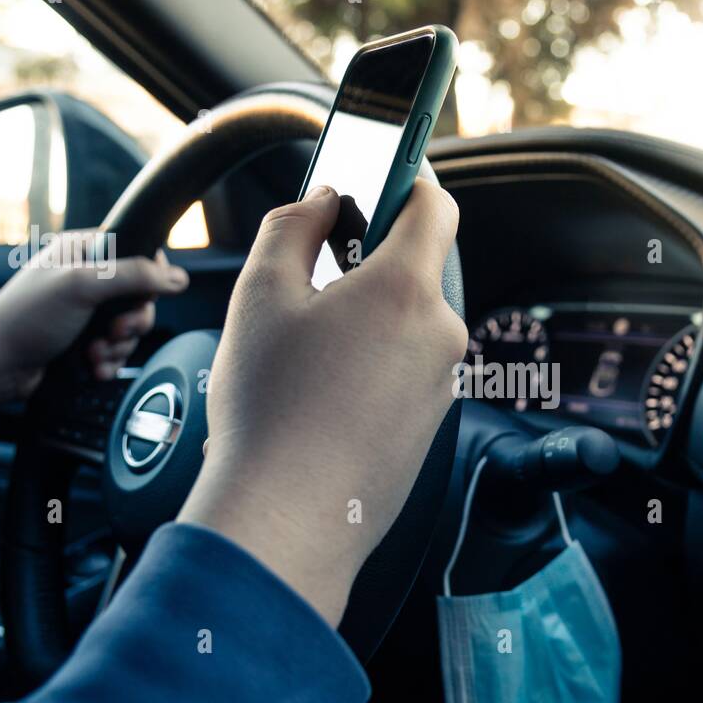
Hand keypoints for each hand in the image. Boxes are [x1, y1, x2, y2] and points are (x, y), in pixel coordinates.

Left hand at [0, 231, 188, 425]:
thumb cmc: (24, 319)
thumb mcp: (82, 287)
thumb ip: (134, 277)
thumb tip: (178, 277)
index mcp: (82, 250)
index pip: (138, 252)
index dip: (149, 279)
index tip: (141, 298)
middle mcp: (86, 277)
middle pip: (140, 296)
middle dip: (131, 322)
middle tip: (113, 332)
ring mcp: (85, 309)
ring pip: (130, 327)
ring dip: (118, 347)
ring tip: (92, 353)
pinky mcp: (83, 338)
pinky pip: (116, 349)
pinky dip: (109, 360)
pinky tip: (92, 366)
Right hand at [179, 180, 464, 626]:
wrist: (287, 521)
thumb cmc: (270, 411)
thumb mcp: (260, 296)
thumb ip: (291, 227)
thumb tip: (319, 202)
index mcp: (406, 290)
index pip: (435, 206)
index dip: (406, 182)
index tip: (376, 181)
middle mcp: (440, 335)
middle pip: (413, 272)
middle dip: (365, 268)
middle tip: (309, 287)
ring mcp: (442, 385)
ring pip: (405, 328)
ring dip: (364, 325)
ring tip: (304, 358)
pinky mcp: (431, 427)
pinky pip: (405, 375)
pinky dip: (370, 371)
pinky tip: (321, 399)